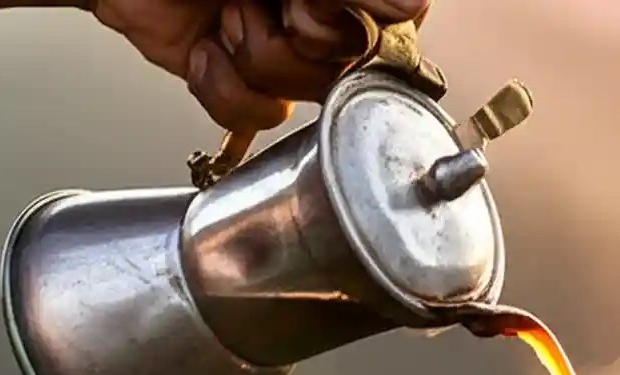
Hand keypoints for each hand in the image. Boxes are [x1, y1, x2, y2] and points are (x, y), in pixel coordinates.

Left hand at [91, 0, 429, 131]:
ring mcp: (288, 52)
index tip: (305, 7)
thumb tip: (412, 7)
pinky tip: (207, 50)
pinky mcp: (248, 84)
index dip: (346, 25)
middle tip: (253, 2)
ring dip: (248, 56)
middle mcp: (327, 16)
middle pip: (350, 67)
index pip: (398, 23)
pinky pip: (261, 118)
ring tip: (224, 19)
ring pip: (304, 97)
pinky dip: (220, 86)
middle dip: (286, 40)